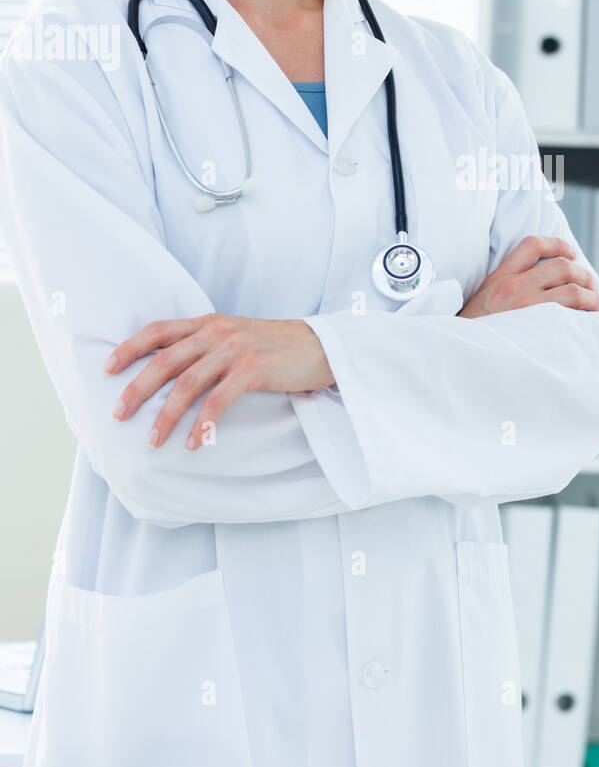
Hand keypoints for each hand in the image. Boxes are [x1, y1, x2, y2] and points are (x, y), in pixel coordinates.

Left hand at [105, 314, 333, 449]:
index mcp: (210, 323)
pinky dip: (202, 424)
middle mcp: (218, 332)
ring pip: (187, 383)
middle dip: (137, 388)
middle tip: (118, 414)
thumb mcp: (238, 337)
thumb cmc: (279, 347)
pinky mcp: (254, 371)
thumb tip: (174, 369)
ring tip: (153, 440)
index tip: (108, 369)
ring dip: (166, 415)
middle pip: (165, 360)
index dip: (130, 348)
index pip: (159, 330)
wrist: (323, 346)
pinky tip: (192, 443)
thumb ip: (208, 345)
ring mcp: (236, 350)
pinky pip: (218, 401)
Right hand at [458, 235, 598, 317]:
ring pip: (573, 291)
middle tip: (591, 288)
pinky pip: (573, 317)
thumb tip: (547, 279)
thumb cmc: (476, 330)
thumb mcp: (484, 298)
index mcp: (500, 278)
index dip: (558, 244)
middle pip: (562, 266)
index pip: (533, 245)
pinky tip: (591, 324)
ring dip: (592, 297)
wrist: (462, 356)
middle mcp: (513, 289)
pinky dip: (588, 318)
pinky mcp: (538, 331)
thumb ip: (508, 284)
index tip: (572, 254)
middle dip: (584, 275)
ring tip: (597, 307)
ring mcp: (526, 310)